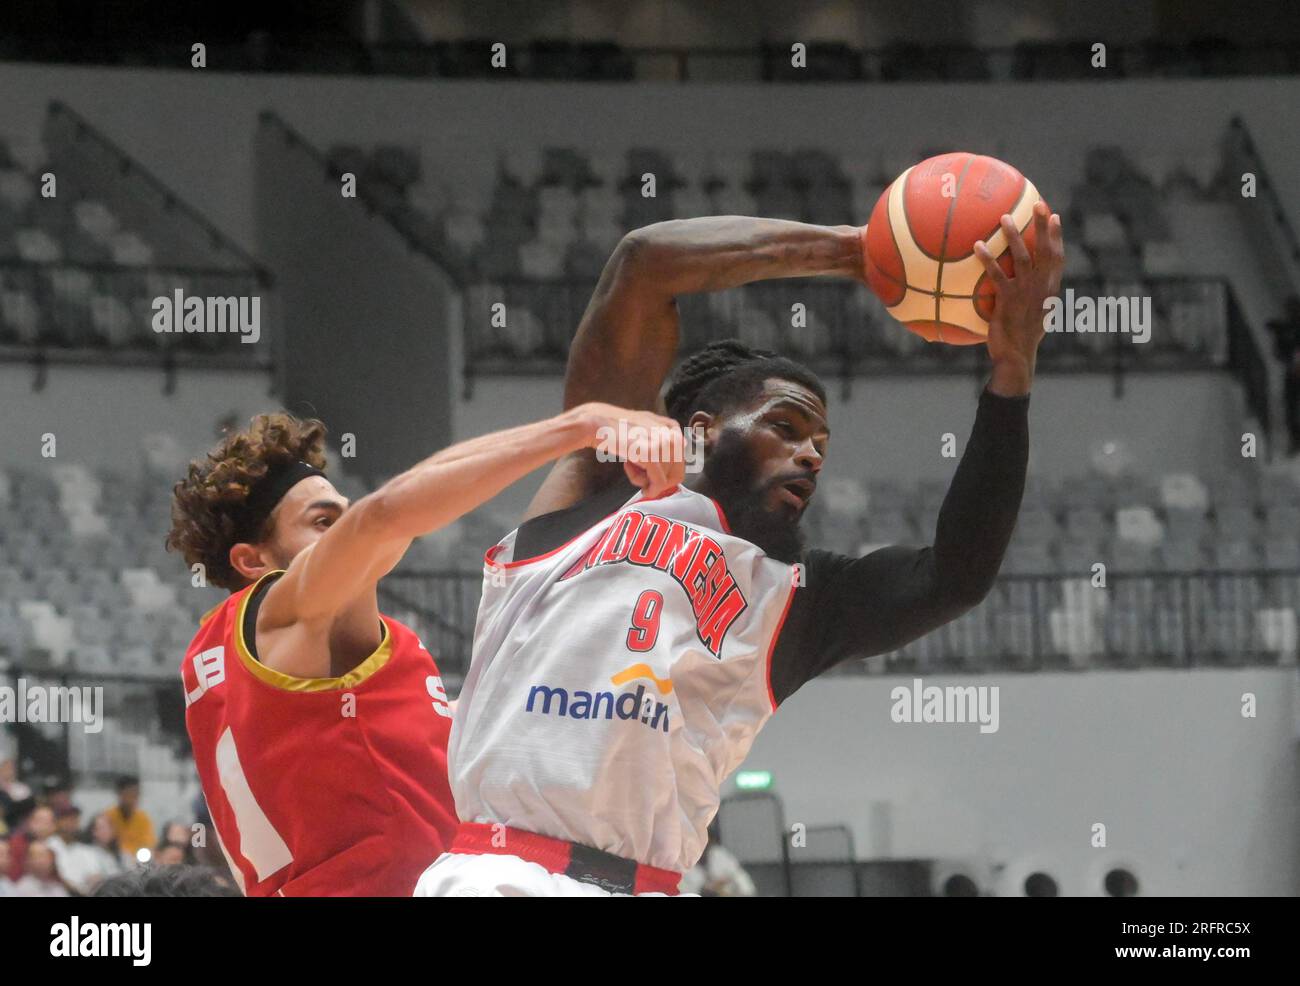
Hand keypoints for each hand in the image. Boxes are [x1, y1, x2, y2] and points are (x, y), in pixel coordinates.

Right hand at [571, 403, 686, 496]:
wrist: (597, 422)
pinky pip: (658, 484)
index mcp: (672, 427)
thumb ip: (663, 435)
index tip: (647, 469)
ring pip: (665, 480)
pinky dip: (649, 489)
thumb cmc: (618, 427)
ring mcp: (663, 445)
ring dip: (646, 479)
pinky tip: (634, 477)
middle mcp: (672, 435)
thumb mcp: (646, 425)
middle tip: (638, 471)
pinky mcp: (651, 455)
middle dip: (657, 478)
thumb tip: (681, 449)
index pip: (680, 461)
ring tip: (629, 464)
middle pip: (676, 473)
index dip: (665, 472)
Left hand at [973, 201, 1063, 395]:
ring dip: (1014, 236)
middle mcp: (1042, 288)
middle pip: (1046, 250)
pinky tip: (977, 246)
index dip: (1057, 237)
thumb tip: (1017, 285)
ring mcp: (1026, 293)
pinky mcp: (1008, 300)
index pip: (1057, 258)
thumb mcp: (1033, 315)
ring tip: (1004, 218)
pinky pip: (997, 275)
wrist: (1017, 357)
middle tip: (1038, 204)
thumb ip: (1030, 297)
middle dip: (1043, 226)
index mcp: (1050, 290)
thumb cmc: (1021, 338)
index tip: (1054, 216)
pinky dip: (988, 259)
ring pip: (1023, 257)